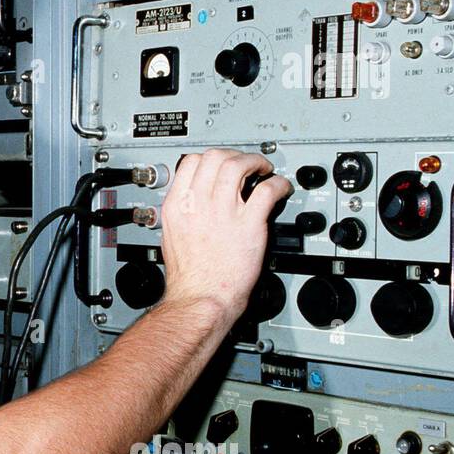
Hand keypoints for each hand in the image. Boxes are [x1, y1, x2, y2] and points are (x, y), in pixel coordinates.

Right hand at [158, 148, 292, 325]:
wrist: (200, 298)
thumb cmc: (188, 277)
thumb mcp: (172, 235)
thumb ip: (184, 212)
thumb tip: (196, 199)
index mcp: (177, 206)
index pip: (191, 162)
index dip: (211, 158)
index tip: (222, 163)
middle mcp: (198, 204)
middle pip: (215, 157)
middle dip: (234, 155)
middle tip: (246, 164)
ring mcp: (223, 213)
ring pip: (238, 166)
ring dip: (255, 162)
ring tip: (264, 170)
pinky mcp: (248, 225)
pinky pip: (266, 191)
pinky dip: (278, 184)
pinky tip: (281, 188)